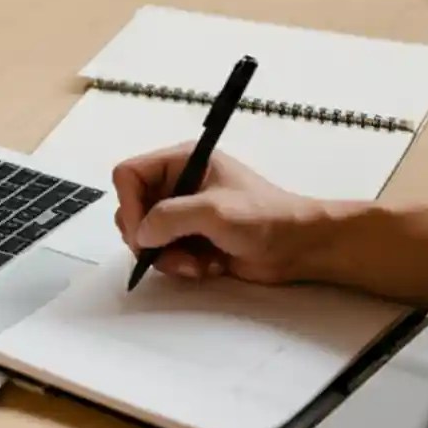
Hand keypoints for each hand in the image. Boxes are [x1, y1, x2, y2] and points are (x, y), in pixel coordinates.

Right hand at [112, 142, 326, 283]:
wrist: (299, 247)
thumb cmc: (263, 218)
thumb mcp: (214, 211)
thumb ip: (169, 218)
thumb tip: (139, 235)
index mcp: (183, 161)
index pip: (129, 174)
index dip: (128, 203)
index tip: (141, 232)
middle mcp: (178, 184)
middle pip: (132, 208)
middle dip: (147, 237)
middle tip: (164, 253)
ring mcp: (183, 213)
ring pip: (146, 236)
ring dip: (166, 256)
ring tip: (195, 264)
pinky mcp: (190, 238)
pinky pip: (164, 253)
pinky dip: (180, 264)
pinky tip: (207, 266)